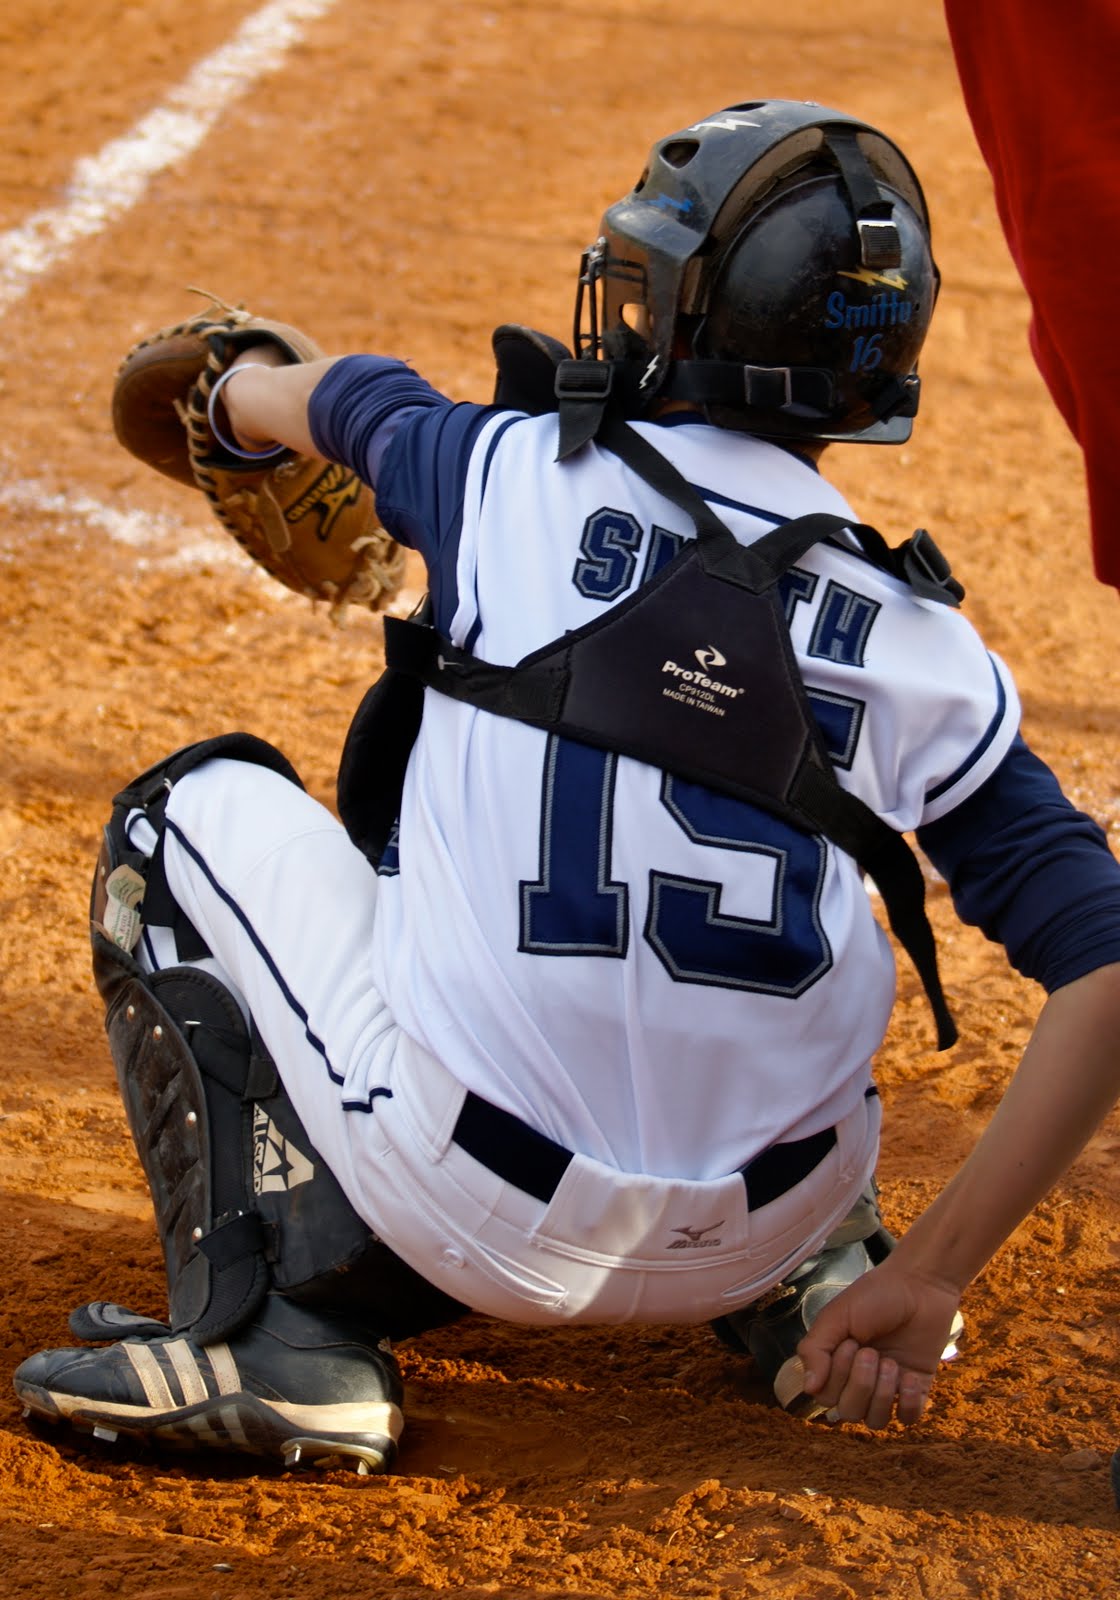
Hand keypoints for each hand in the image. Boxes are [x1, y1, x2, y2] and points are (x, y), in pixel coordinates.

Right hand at [796, 1259, 962, 1428]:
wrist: (920, 1284)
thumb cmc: (875, 1295)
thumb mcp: (836, 1315)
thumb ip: (815, 1349)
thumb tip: (808, 1389)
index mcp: (836, 1362)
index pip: (825, 1396)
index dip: (836, 1378)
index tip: (850, 1343)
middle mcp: (859, 1379)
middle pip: (849, 1412)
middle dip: (860, 1384)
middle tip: (871, 1352)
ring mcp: (888, 1387)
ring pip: (876, 1421)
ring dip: (883, 1395)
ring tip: (892, 1363)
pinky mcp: (916, 1389)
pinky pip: (908, 1419)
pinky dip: (908, 1404)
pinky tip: (910, 1378)